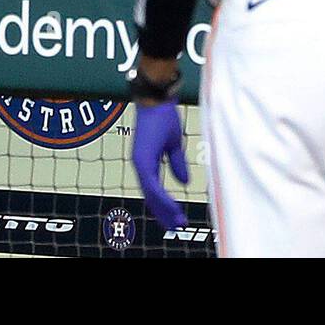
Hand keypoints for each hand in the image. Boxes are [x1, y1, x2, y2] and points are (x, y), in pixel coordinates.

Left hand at [132, 102, 188, 231]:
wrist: (158, 98)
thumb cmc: (164, 115)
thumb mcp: (174, 143)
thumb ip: (176, 163)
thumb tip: (184, 182)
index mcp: (147, 161)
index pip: (154, 190)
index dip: (164, 205)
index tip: (176, 218)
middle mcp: (140, 164)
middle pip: (150, 196)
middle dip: (164, 213)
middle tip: (176, 227)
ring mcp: (140, 162)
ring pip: (150, 194)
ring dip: (164, 210)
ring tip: (177, 222)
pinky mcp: (142, 159)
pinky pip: (152, 185)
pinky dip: (162, 198)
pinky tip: (172, 208)